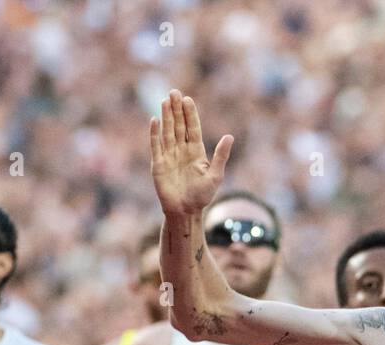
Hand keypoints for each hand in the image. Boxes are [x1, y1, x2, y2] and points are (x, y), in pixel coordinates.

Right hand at [150, 90, 232, 217]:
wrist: (186, 211)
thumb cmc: (202, 196)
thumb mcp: (215, 176)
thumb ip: (221, 156)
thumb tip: (230, 137)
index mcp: (196, 152)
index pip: (192, 128)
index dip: (190, 114)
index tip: (188, 100)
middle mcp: (182, 151)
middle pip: (178, 126)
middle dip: (176, 110)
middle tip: (174, 92)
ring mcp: (169, 156)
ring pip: (167, 132)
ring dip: (166, 117)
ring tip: (165, 101)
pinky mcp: (159, 164)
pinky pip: (156, 146)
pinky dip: (155, 133)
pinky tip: (154, 120)